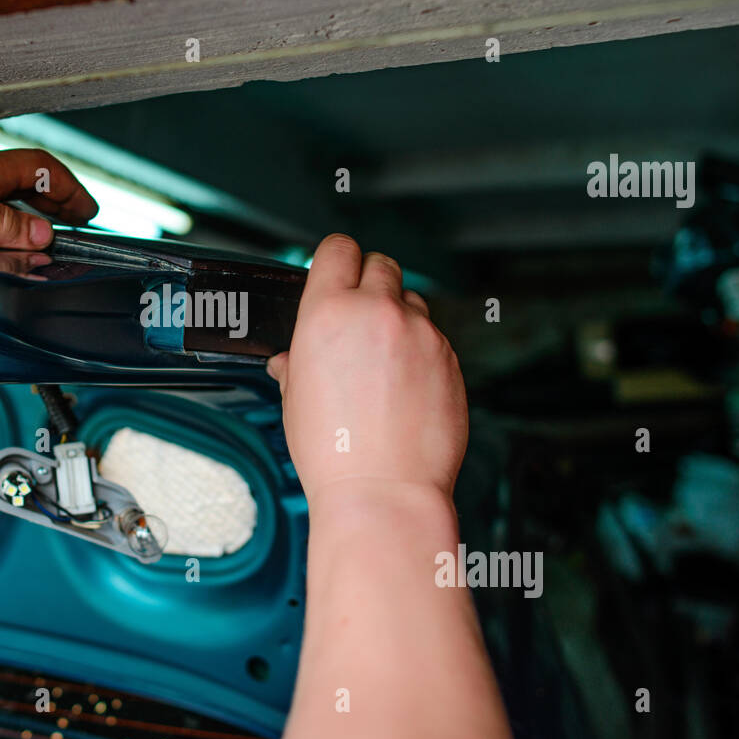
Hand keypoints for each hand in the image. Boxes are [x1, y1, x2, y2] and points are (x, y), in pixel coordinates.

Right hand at [267, 233, 467, 502]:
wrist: (383, 490)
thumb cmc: (334, 452)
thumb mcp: (295, 400)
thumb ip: (295, 364)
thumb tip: (289, 361)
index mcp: (328, 313)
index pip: (338, 249)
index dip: (336, 260)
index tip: (337, 274)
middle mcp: (377, 312)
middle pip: (380, 264)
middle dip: (370, 285)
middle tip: (360, 319)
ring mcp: (420, 332)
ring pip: (412, 300)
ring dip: (399, 317)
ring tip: (385, 361)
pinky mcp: (449, 356)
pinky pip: (434, 337)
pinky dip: (421, 351)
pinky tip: (407, 386)